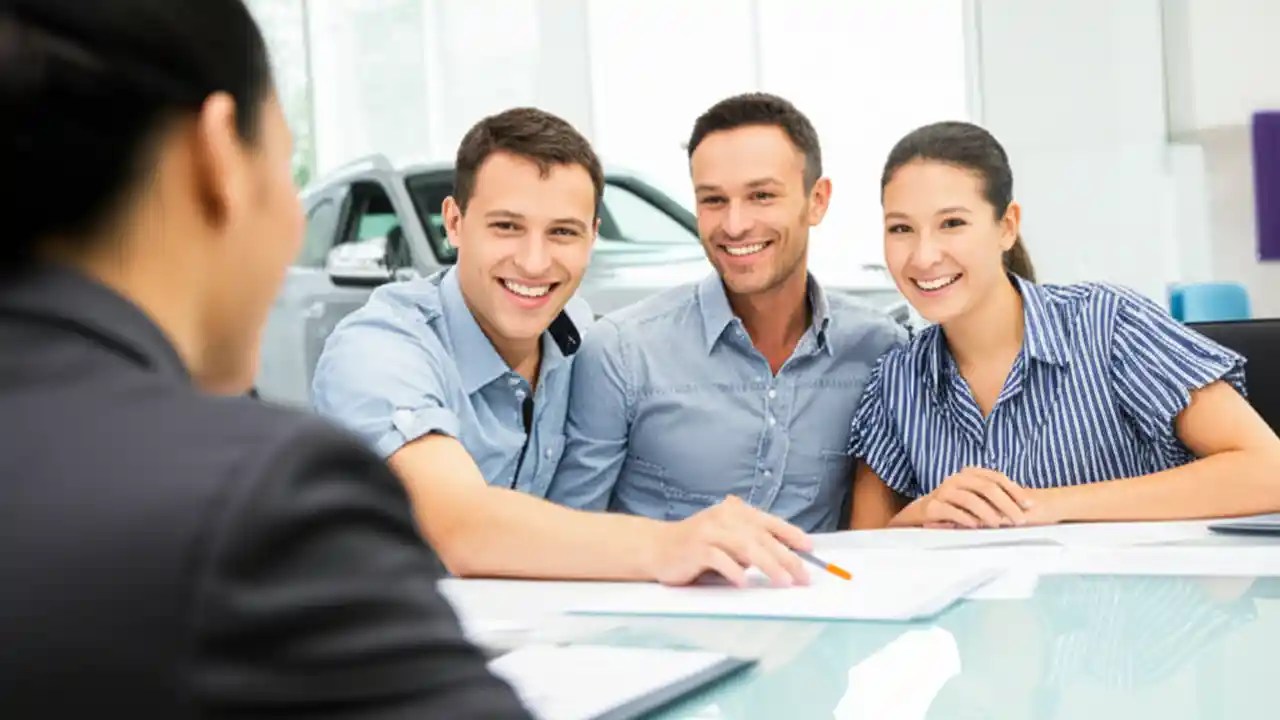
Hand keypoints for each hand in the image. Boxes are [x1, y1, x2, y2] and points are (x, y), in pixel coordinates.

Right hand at [650, 495, 812, 587]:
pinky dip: (734, 571)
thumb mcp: (727, 539)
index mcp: (735, 512)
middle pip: (762, 537)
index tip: (810, 549)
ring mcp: (709, 531)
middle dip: (786, 557)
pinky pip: (719, 559)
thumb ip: (750, 543)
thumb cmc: (697, 546)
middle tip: (802, 576)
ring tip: (784, 581)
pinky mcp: (695, 547)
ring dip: (768, 565)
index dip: (791, 534)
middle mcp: (724, 517)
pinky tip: (744, 582)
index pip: (769, 522)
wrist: (657, 547)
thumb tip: (785, 558)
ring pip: (746, 547)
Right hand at [919, 467, 1033, 528]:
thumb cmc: (953, 506)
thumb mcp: (974, 498)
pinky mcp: (932, 506)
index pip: (996, 478)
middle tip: (1019, 520)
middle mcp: (957, 479)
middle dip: (1006, 504)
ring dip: (987, 513)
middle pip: (986, 487)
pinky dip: (965, 518)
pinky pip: (951, 510)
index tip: (1029, 505)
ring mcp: (944, 492)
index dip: (1014, 490)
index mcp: (970, 474)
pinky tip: (976, 526)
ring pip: (970, 498)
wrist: (920, 512)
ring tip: (999, 525)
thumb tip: (1022, 507)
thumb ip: (992, 498)